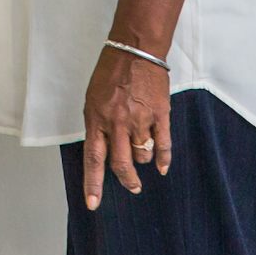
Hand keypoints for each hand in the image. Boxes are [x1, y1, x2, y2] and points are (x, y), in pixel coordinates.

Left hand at [81, 45, 171, 209]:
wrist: (135, 50)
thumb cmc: (111, 72)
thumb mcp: (93, 98)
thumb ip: (97, 124)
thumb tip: (103, 149)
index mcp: (97, 118)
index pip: (93, 158)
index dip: (93, 184)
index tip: (93, 204)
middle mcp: (117, 122)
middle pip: (121, 164)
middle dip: (126, 181)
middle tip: (131, 187)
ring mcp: (140, 119)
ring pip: (142, 156)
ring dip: (142, 161)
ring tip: (141, 154)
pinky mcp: (160, 115)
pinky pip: (163, 145)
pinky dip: (163, 159)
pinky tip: (162, 168)